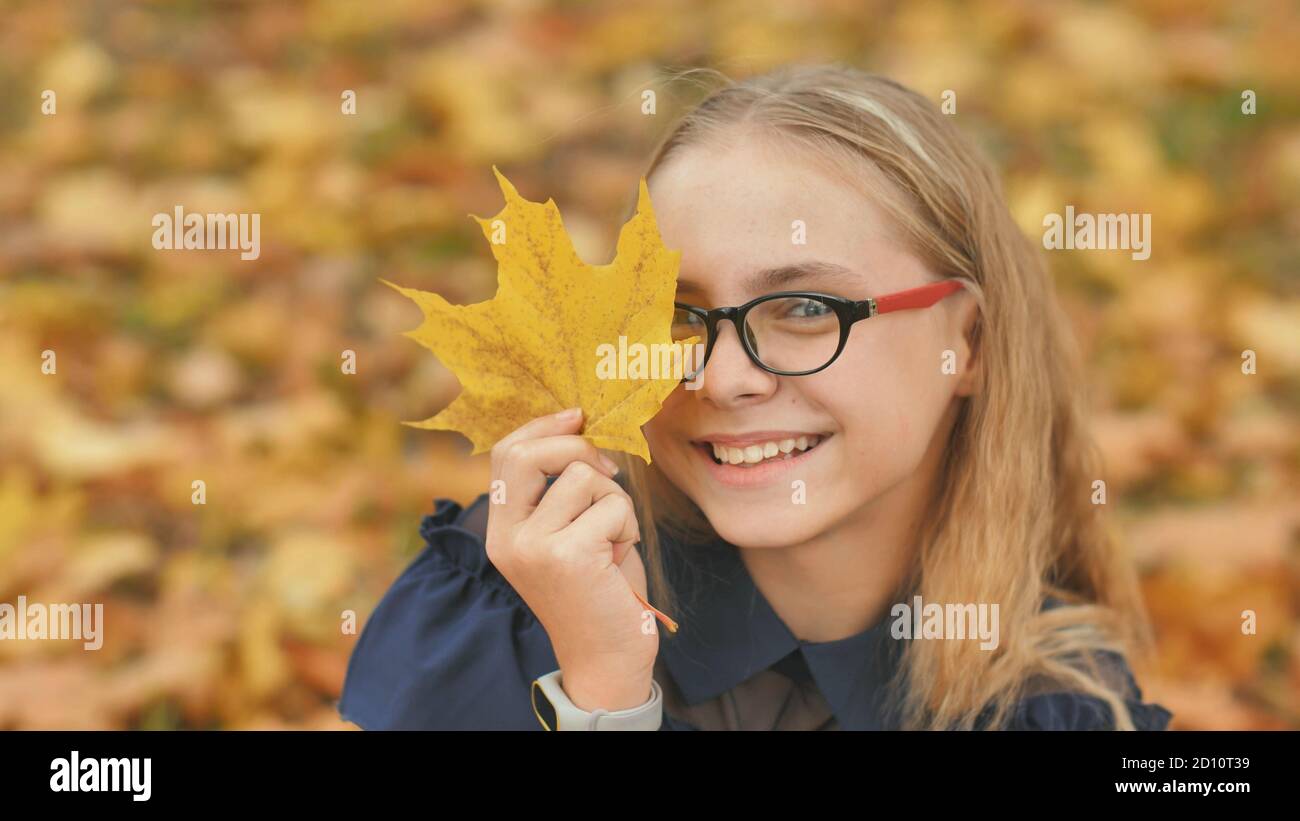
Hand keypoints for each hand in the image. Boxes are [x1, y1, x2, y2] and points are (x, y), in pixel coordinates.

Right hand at [485, 408, 659, 711]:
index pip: (507, 454)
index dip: (544, 426)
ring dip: (614, 501)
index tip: (579, 417)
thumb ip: (559, 490)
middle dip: (579, 450)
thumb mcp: (567, 533)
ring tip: (612, 539)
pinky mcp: (566, 555)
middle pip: (531, 453)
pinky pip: (612, 505)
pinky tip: (618, 558)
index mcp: (501, 529)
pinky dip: (627, 526)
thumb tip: (577, 426)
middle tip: (609, 476)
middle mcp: (507, 538)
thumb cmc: (597, 589)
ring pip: (584, 477)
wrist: (607, 657)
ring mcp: (533, 546)